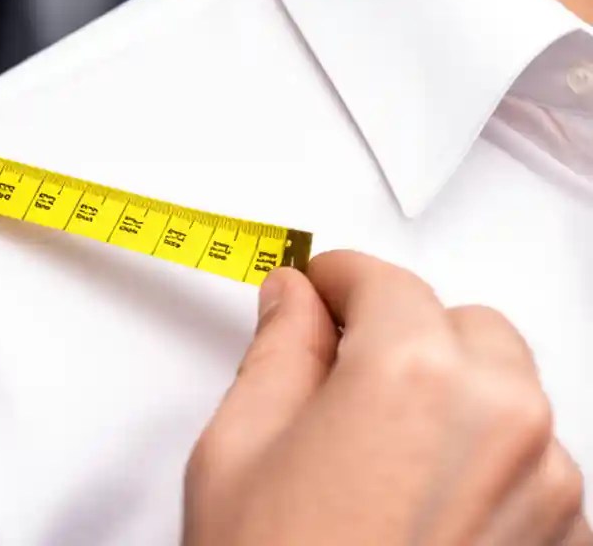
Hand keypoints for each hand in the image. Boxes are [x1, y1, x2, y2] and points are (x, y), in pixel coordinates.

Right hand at [184, 251, 589, 545]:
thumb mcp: (238, 446)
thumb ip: (277, 350)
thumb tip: (294, 303)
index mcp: (412, 377)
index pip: (382, 282)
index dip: (335, 279)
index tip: (315, 288)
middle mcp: (501, 420)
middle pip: (461, 325)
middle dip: (401, 332)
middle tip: (336, 371)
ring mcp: (548, 487)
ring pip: (508, 392)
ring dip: (450, 396)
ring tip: (375, 450)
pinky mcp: (565, 540)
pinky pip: (533, 462)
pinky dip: (486, 460)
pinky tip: (417, 500)